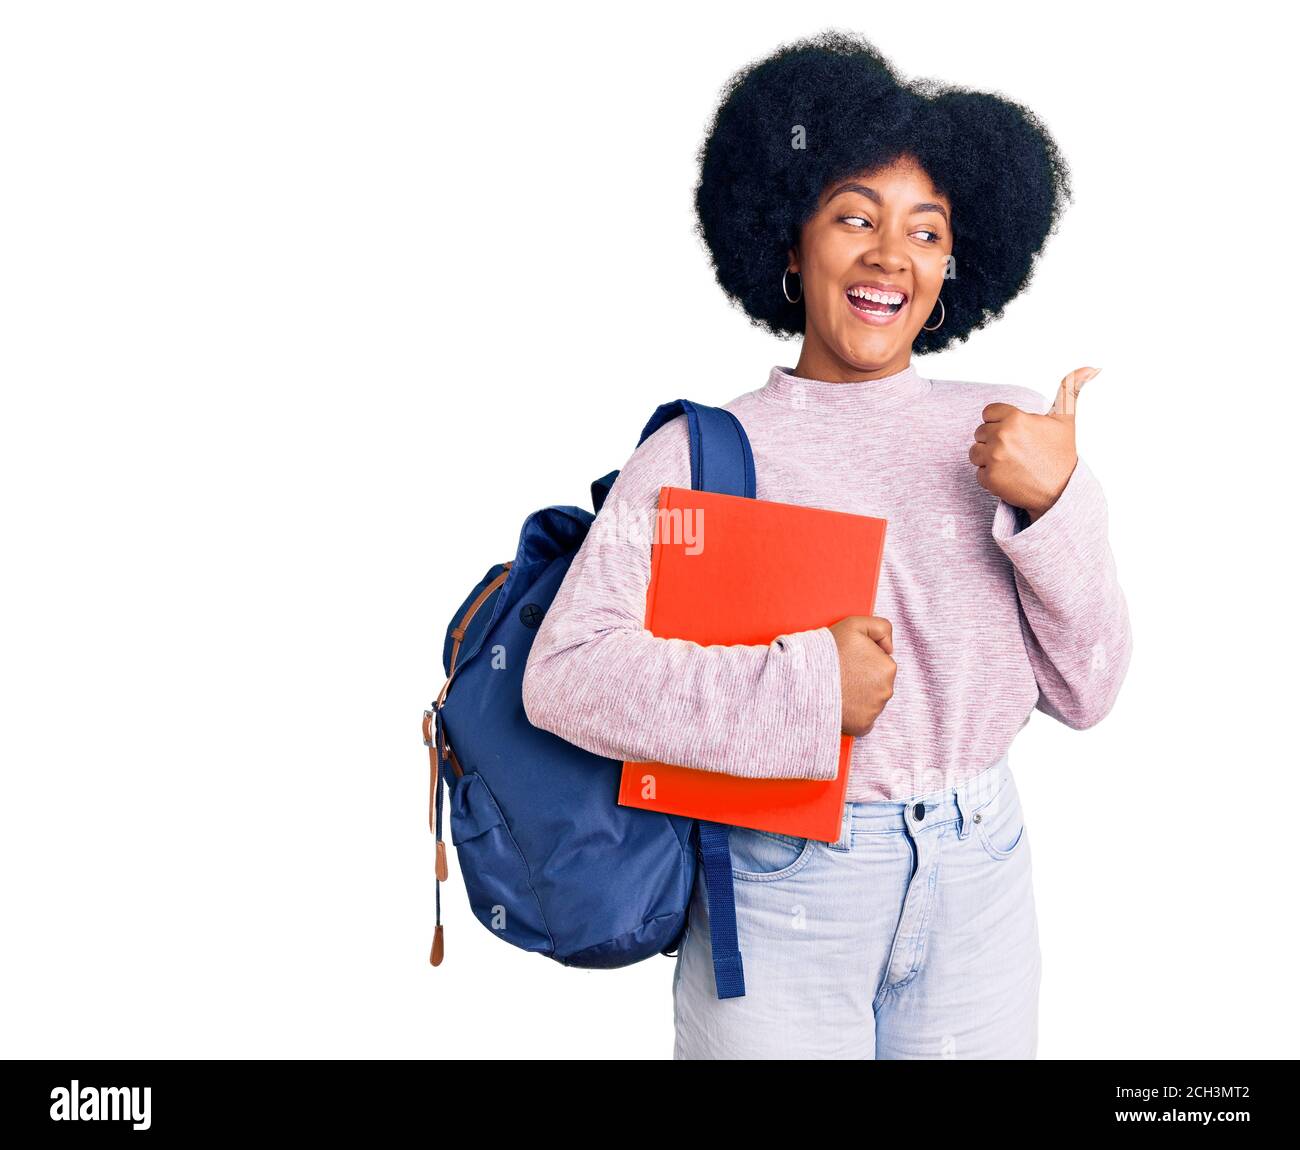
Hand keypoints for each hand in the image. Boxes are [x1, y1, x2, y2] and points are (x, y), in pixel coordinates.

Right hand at [828, 616, 895, 736]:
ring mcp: (875, 710)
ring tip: (837, 688)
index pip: (881, 663)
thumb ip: (882, 628)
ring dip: (858, 696)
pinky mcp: (863, 726)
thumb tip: (890, 648)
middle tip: (841, 674)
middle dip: (863, 679)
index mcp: (888, 667)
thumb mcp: (855, 624)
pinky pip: (863, 720)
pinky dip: (853, 714)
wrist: (803, 680)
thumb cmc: (827, 652)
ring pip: (870, 701)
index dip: (864, 660)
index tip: (849, 660)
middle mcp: (886, 691)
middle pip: (877, 683)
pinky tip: (840, 704)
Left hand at [969, 366, 1099, 522]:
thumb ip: (1070, 390)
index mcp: (1015, 418)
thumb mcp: (1066, 420)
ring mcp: (994, 458)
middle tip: (1017, 451)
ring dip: (988, 458)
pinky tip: (1010, 477)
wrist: (1060, 492)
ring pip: (975, 452)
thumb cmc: (1062, 454)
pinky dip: (990, 477)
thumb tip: (1092, 367)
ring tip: (1011, 463)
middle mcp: (1001, 436)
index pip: (988, 413)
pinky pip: (978, 473)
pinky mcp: (989, 478)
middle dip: (994, 440)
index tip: (1015, 433)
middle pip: (980, 432)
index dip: (1000, 422)